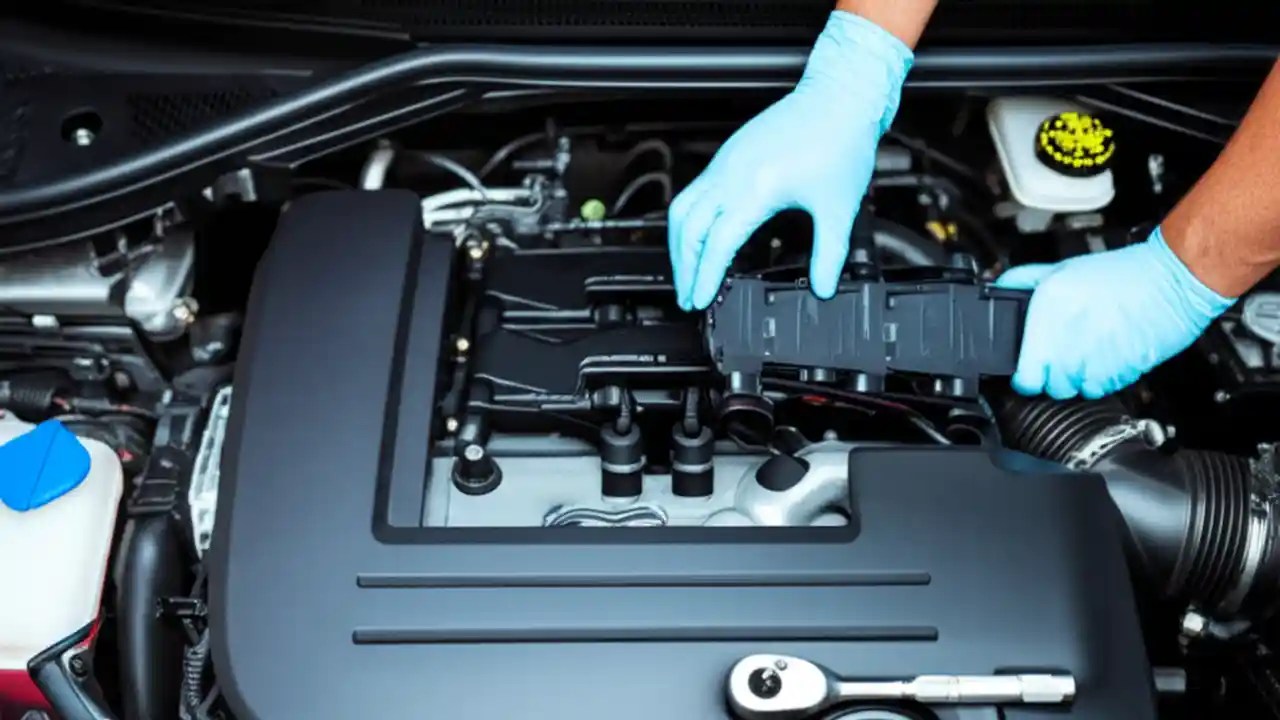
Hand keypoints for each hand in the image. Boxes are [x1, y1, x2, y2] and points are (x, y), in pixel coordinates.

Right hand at [667, 11, 913, 309]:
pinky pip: (693, 192)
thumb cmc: (840, 140)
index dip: (705, 277)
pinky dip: (688, 221)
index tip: (700, 300)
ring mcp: (725, 162)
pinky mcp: (728, 155)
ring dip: (678, 245)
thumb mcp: (839, 207)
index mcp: (756, 188)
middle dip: (683, 268)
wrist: (840, 96)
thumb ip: (829, 254)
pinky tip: (698, 237)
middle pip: (687, 229)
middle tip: (688, 297)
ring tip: (686, 273)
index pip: (717, 244)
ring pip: (682, 208)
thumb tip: (823, 287)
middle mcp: (732, 173)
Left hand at [995, 227, 1234, 399]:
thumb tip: (996, 290)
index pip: (1023, 377)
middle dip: (1051, 375)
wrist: (1171, 280)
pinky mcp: (1120, 373)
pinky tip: (1106, 356)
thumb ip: (1023, 283)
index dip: (1024, 377)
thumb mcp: (1060, 269)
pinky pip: (1101, 389)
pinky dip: (1101, 379)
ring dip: (1076, 378)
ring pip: (1074, 391)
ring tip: (1087, 352)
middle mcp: (1067, 344)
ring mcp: (1094, 362)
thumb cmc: (1119, 274)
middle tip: (1062, 354)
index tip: (1027, 372)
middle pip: (1048, 388)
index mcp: (1046, 315)